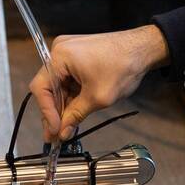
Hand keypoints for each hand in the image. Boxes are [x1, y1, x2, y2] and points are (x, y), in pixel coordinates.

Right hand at [29, 25, 169, 141]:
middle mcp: (60, 51)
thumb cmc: (124, 66)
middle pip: (49, 88)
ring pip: (59, 86)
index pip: (41, 88)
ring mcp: (69, 53)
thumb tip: (62, 131)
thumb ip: (76, 115)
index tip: (54, 131)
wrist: (144, 49)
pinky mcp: (78, 57)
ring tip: (66, 129)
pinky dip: (71, 97)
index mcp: (60, 56)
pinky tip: (73, 114)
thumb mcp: (98, 97)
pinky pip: (68, 80)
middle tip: (56, 135)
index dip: (46, 113)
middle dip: (54, 113)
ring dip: (63, 107)